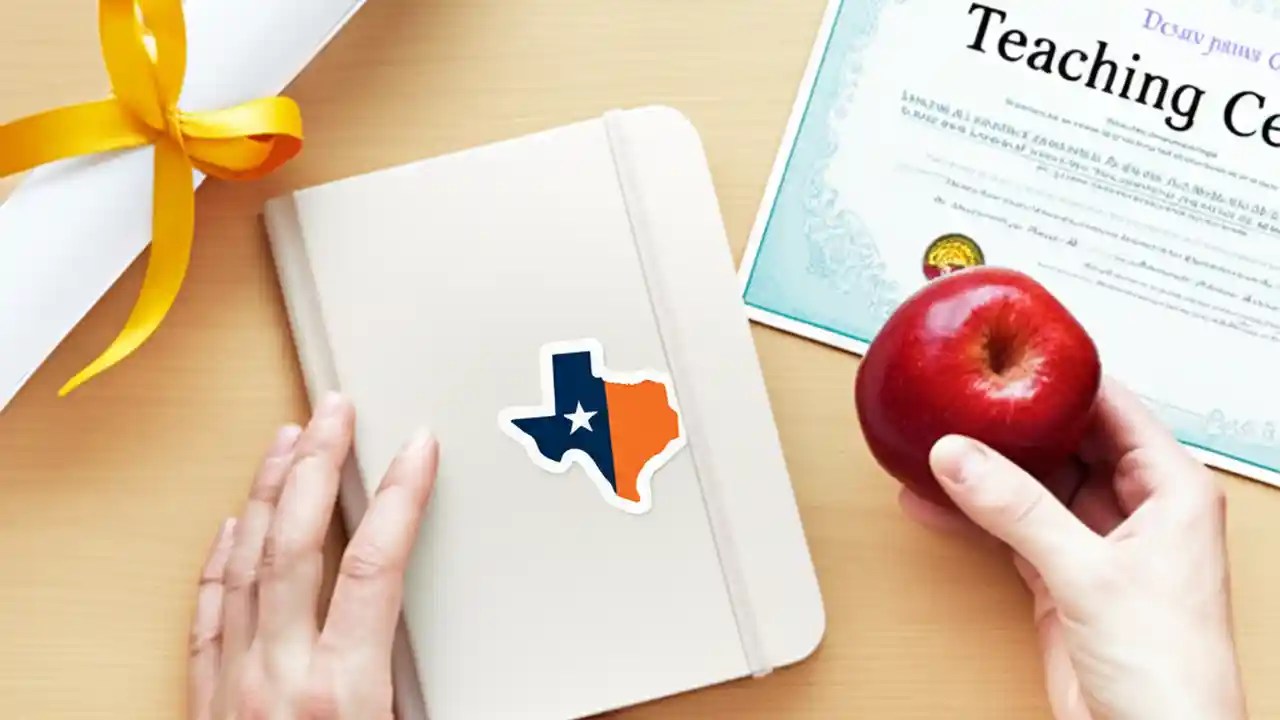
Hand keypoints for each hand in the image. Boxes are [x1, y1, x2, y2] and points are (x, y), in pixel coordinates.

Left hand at [186, 393, 437, 718]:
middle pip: (296, 543)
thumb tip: (446, 643)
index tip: (417, 452)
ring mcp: (235, 685)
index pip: (374, 566)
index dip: (401, 497)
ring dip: (267, 494)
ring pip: (244, 566)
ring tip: (283, 443)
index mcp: (344, 690)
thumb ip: (415, 682)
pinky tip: (229, 529)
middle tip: (333, 414)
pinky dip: (218, 564)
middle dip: (317, 464)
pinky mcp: (206, 703)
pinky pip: (205, 619)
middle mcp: (281, 676)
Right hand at [901, 377, 1247, 719]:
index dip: (1062, 378)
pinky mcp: (1062, 577)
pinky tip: (935, 499)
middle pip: (1065, 442)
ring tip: (934, 442)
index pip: (1112, 408)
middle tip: (961, 396)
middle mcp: (1136, 509)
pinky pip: (1010, 528)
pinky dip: (974, 515)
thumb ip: (1019, 510)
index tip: (1013, 355)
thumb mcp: (1091, 574)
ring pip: (1033, 486)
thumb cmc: (1174, 674)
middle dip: (1012, 423)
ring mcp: (1096, 543)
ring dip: (986, 470)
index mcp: (1171, 490)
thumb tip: (960, 456)